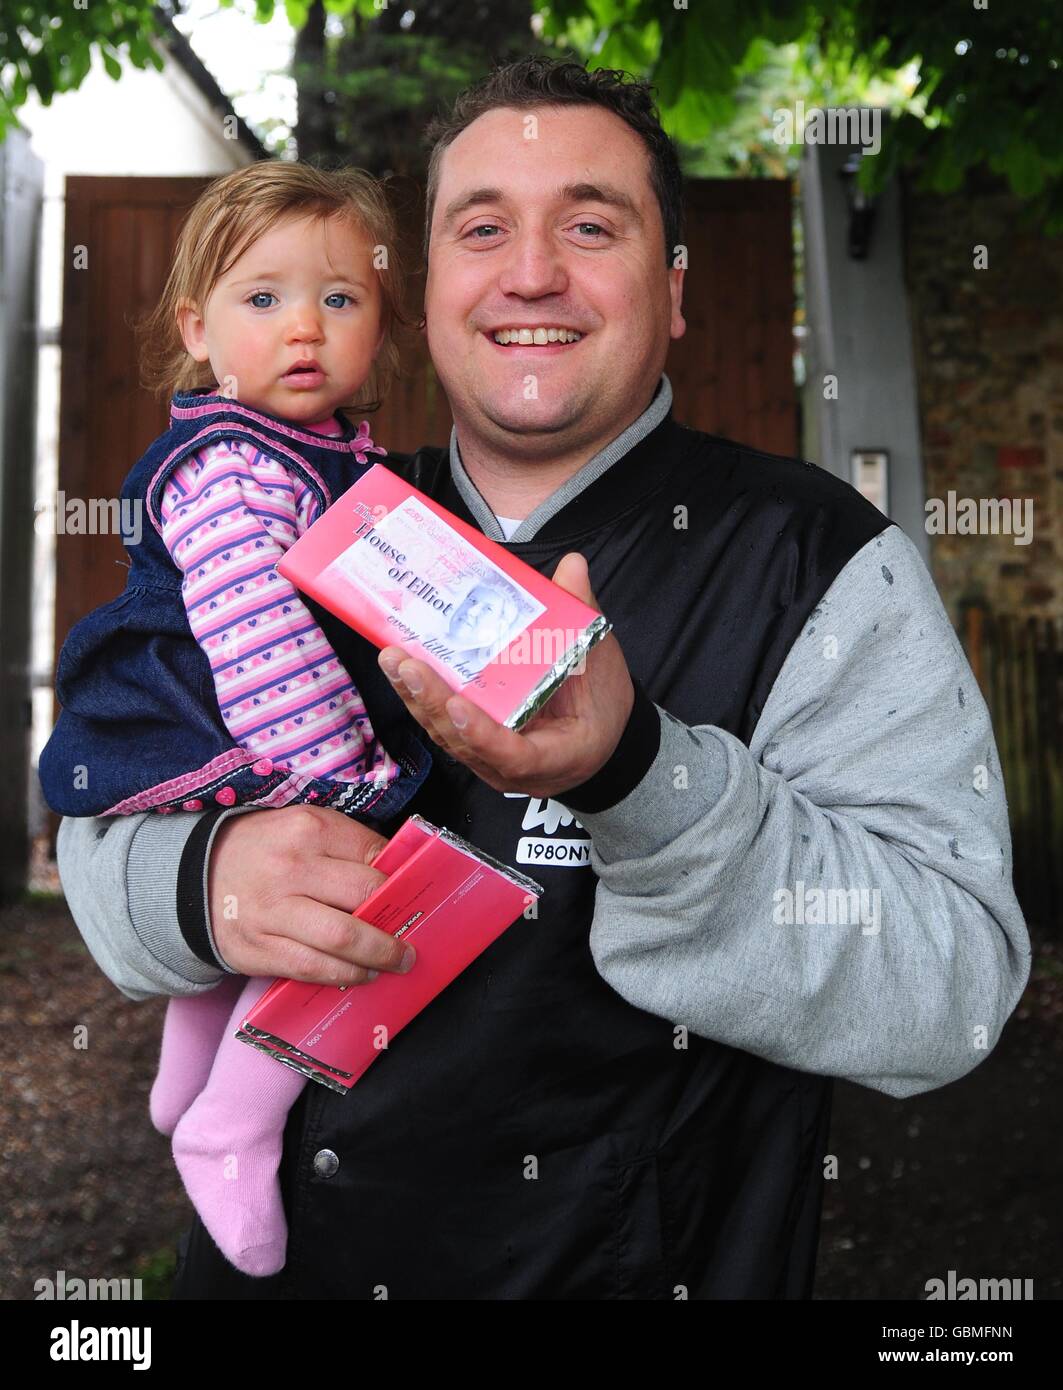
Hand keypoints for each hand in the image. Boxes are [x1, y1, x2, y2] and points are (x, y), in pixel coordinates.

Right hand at [208, 805, 416, 984]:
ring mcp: (272, 910)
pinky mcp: (257, 946)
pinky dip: (343, 975)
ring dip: (378, 957)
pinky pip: (311, 967)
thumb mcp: (303, 827)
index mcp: (308, 828)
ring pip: (341, 939)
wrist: (191, 876)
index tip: (414, 897)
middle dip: (396, 922)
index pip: (373, 854)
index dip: (400, 879)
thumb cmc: (264, 850)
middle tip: (412, 942)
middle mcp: (290, 867)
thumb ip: (347, 845)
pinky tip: (360, 975)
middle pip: (363, 897)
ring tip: (396, 963)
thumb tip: (398, 873)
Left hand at [377, 552, 633, 799]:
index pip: (513, 756)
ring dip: (416, 697)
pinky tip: (403, 671)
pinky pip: (444, 727)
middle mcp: (514, 767)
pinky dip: (422, 698)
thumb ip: (584, 618)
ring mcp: (489, 759)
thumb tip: (572, 566)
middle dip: (431, 702)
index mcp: (556, 756)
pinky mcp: (474, 745)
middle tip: (407, 664)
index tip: (457, 706)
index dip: (482, 736)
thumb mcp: (603, 664)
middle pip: (464, 743)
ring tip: (394, 659)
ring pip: (446, 734)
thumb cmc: (603, 707)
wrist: (599, 740)